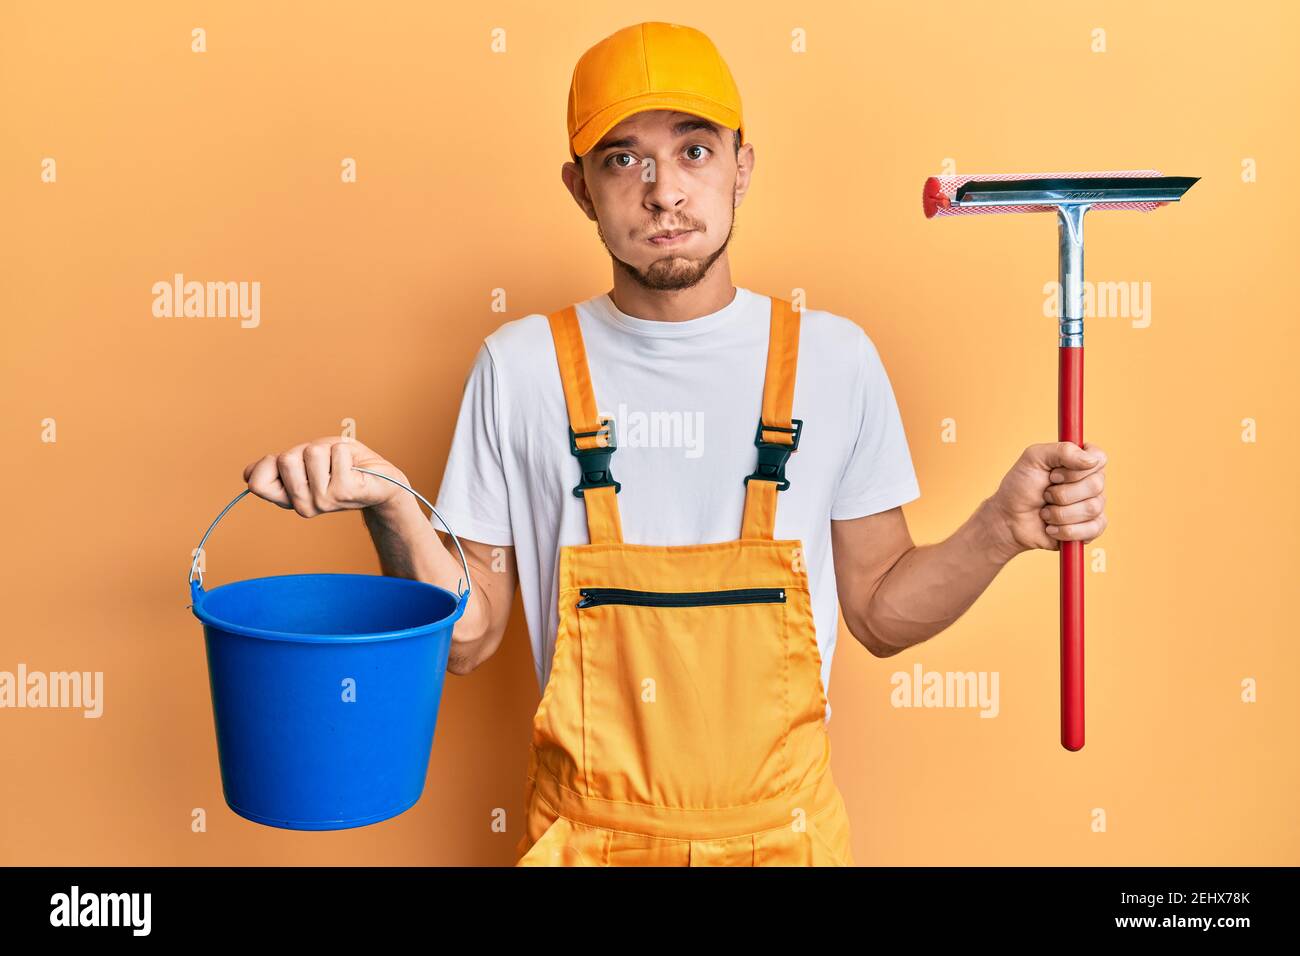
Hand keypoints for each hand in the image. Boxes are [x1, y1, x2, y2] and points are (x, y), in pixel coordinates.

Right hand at [243, 437, 407, 516]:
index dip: (269, 463)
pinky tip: (354, 468)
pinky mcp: (344, 493)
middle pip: (285, 459)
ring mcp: (323, 502)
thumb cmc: (343, 466)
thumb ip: (278, 467)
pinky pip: (336, 453)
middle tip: (326, 463)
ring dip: (329, 450)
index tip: (294, 461)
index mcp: (289, 499)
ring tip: (342, 465)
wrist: (381, 480)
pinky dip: (346, 451)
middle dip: (307, 450)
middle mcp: (302, 505)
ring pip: (312, 453)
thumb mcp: (305, 461)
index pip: (256, 483)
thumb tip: (247, 474)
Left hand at [986, 441, 1107, 558]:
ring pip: (1092, 508)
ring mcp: (1094, 506)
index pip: (1098, 458)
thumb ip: (1062, 451)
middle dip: (1062, 494)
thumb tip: (1091, 460)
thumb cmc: (1020, 487)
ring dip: (1060, 513)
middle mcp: (1091, 482)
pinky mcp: (1091, 529)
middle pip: (1096, 485)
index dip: (1076, 470)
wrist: (1009, 520)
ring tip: (1045, 513)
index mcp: (1080, 462)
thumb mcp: (1033, 459)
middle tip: (1045, 494)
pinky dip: (1066, 530)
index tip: (1053, 475)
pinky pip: (1093, 529)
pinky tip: (1052, 528)